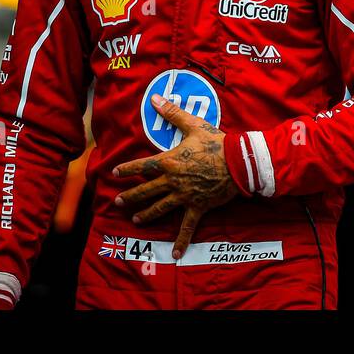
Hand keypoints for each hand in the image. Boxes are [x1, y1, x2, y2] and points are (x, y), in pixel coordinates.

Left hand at [112, 94, 239, 258]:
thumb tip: (156, 98)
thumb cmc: (216, 142)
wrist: (238, 162)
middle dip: (131, 196)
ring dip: (146, 214)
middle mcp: (173, 181)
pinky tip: (175, 254)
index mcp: (169, 161)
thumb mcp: (193, 125)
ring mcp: (184, 196)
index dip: (128, 169)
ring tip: (135, 219)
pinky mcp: (198, 207)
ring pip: (161, 207)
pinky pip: (188, 227)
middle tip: (118, 201)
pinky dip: (182, 241)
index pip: (143, 166)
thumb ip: (173, 113)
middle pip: (147, 190)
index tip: (114, 172)